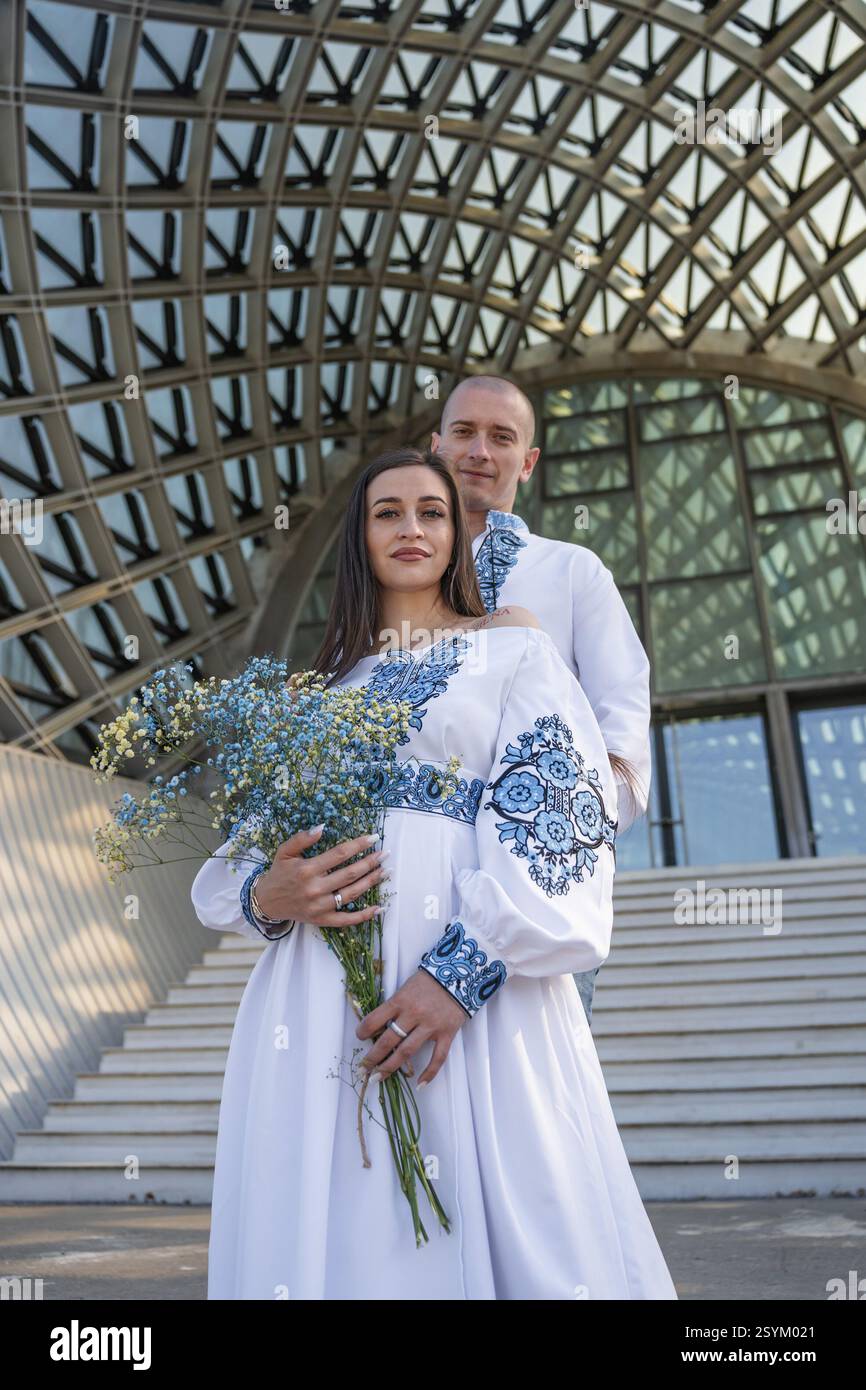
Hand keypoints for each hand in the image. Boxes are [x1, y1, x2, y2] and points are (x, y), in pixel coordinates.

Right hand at [255, 826, 386, 928]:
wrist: (267, 902)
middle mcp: (315, 888)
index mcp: (307, 869)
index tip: (374, 837)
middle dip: (370, 862)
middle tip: (385, 854)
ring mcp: (320, 906)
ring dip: (371, 882)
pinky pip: (346, 920)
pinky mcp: (322, 920)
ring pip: (352, 894)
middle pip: (350, 874)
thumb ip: (302, 839)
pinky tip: (380, 908)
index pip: (339, 854)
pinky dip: (364, 916)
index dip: (358, 845)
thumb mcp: (285, 852)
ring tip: (386, 871)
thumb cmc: (279, 873)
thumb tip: (322, 827)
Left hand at [356, 969, 467, 1086]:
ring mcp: (431, 1026)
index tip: (360, 1037)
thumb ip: (395, 1005)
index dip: (363, 1031)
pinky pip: (438, 1058)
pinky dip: (429, 1073)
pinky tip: (419, 1083)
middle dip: (372, 1057)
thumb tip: (378, 1025)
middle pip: (388, 1041)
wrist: (459, 973)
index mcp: (400, 1000)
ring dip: (390, 1067)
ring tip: (378, 1077)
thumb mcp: (406, 987)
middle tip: (363, 1068)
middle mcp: (414, 1014)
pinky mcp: (447, 1033)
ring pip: (407, 1052)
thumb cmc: (429, 981)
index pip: (374, 1019)